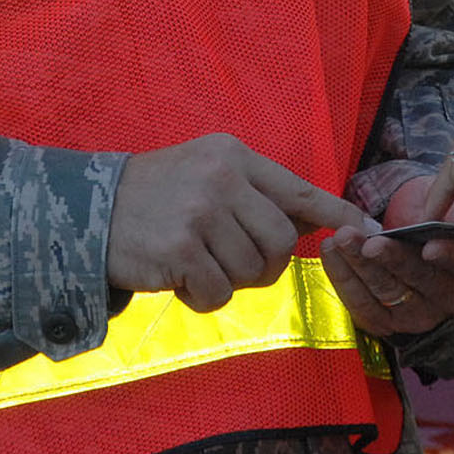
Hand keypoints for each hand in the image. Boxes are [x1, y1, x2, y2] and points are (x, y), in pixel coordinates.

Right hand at [108, 133, 376, 312]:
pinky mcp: (181, 249)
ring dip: (229, 281)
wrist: (85, 210)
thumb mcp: (205, 174)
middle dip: (265, 264)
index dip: (334, 213)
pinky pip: (220, 293)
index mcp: (232, 155)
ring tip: (197, 266)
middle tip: (232, 264)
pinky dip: (204, 298)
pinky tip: (179, 280)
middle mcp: (221, 177)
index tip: (367, 229)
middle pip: (280, 240)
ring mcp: (200, 212)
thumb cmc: (154, 196)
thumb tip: (316, 222)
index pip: (296, 187)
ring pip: (252, 270)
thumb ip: (254, 194)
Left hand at [320, 175, 453, 334]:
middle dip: (391, 259)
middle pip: (421, 280)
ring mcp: (423, 314)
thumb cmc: (450, 219)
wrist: (428, 243)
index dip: (450, 255)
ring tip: (340, 240)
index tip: (429, 247)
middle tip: (368, 241)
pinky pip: (365, 308)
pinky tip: (331, 255)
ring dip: (360, 267)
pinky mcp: (391, 322)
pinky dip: (345, 281)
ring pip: (389, 294)